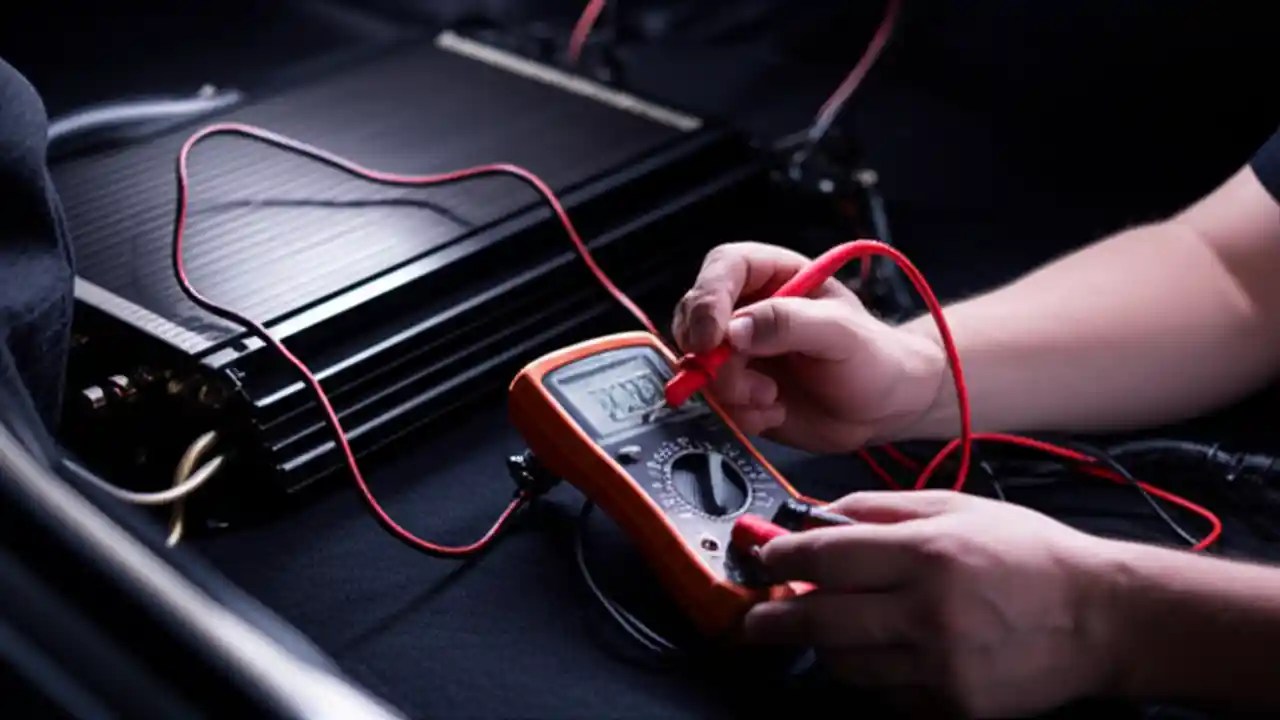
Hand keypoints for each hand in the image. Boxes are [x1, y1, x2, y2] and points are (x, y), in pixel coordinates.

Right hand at [671, 242, 945, 451]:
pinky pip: (712, 400)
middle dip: (711, 357)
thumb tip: (733, 331)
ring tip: (772, 398)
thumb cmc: (875, 358)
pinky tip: (773, 412)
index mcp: (772, 276)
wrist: (885, 409)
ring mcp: (736, 351)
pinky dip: (737, 414)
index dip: (707, 299)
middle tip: (747, 382)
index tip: (712, 339)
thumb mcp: (840, 334)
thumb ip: (788, 323)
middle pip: (694, 319)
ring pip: (697, 365)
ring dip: (729, 391)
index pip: (722, 269)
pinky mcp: (735, 389)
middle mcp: (746, 309)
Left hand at [742, 491, 1119, 717]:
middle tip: (754, 620)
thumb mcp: (956, 507)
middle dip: (773, 619)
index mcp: (928, 554)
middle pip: (820, 619)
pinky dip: (871, 674)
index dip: (782, 557)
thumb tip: (819, 515)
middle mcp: (928, 613)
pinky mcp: (953, 705)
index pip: (826, 557)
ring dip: (822, 646)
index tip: (764, 558)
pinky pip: (884, 693)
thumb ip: (882, 509)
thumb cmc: (1029, 554)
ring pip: (845, 663)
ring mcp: (940, 666)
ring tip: (823, 628)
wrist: (1101, 617)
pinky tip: (881, 652)